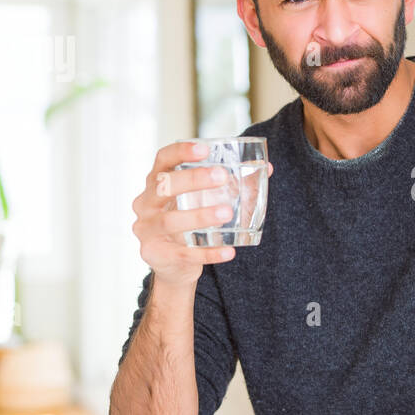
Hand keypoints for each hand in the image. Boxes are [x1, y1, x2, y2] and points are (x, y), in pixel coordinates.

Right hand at [131, 141, 273, 287]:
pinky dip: (208, 253)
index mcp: (156, 183)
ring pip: (171, 221)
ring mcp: (147, 230)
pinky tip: (229, 252)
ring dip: (200, 215)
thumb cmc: (188, 222)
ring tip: (227, 212)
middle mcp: (145, 204)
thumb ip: (230, 184)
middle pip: (163, 186)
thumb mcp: (201, 201)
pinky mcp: (155, 255)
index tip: (204, 149)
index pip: (162, 159)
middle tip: (222, 177)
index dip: (180, 152)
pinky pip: (183, 254)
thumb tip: (268, 168)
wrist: (172, 265)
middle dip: (193, 179)